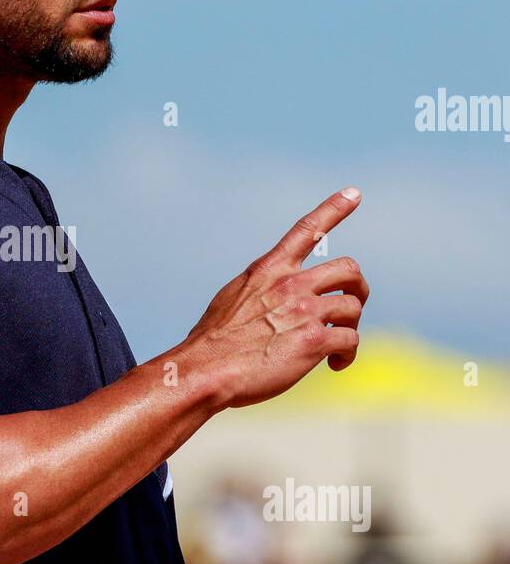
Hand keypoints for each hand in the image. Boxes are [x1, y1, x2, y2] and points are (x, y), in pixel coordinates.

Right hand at [183, 188, 368, 409]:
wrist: (205, 369)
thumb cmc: (213, 342)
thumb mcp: (233, 298)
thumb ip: (261, 290)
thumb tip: (274, 300)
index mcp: (268, 269)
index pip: (306, 230)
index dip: (333, 209)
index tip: (354, 193)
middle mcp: (289, 284)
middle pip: (348, 269)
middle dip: (358, 288)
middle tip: (352, 308)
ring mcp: (303, 311)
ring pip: (353, 307)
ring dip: (350, 327)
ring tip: (336, 348)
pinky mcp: (314, 341)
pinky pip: (349, 340)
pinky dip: (347, 354)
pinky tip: (335, 364)